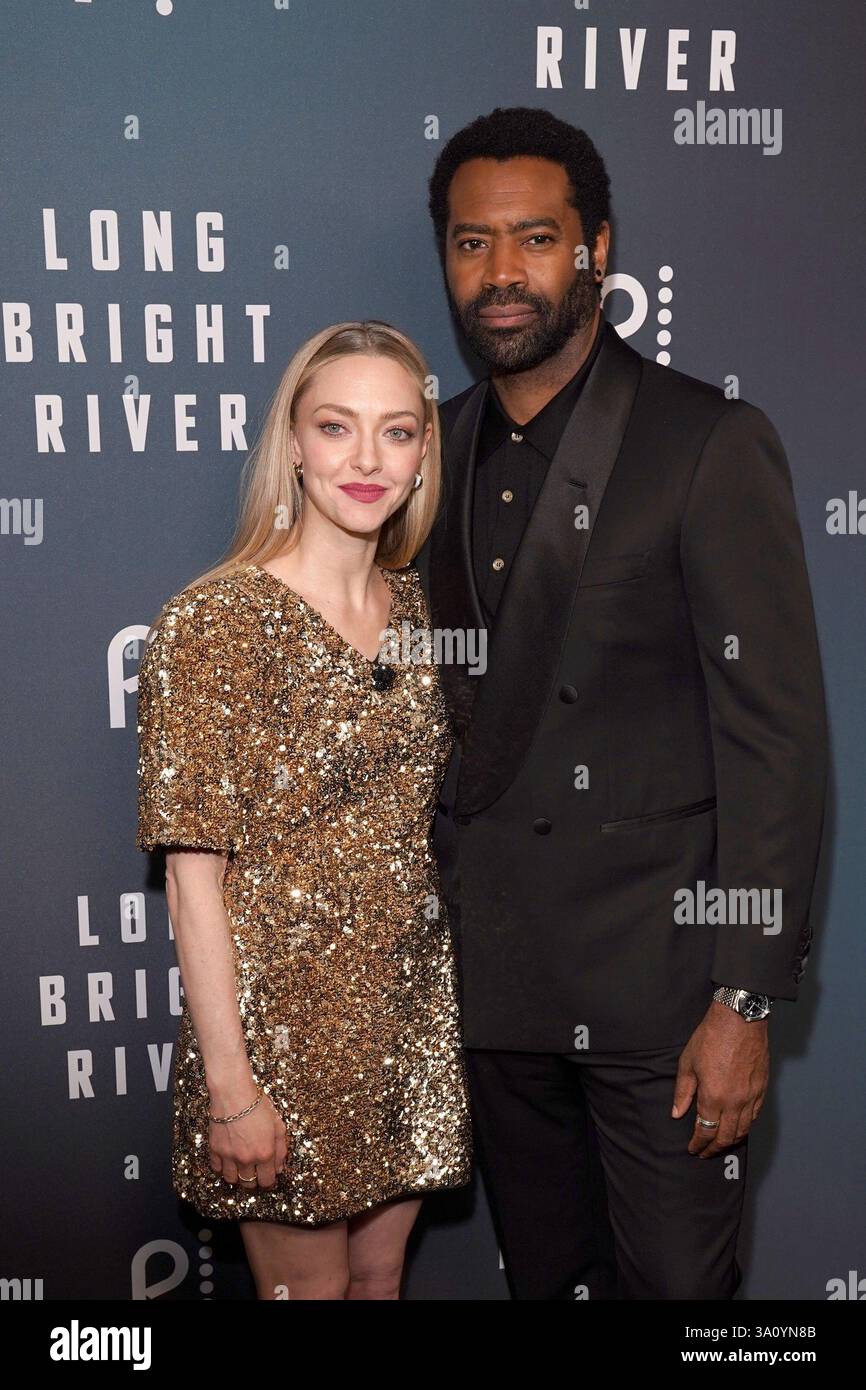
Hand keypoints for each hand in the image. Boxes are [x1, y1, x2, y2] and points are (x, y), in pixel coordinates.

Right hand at [207, 1085, 288, 1189]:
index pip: (267, 1181)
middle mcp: (246, 1159)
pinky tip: (228, 1161)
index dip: (269, 1181)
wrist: (233, 1093)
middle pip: (249, 1184)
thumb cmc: (258, 1105)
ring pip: (232, 1180)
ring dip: (238, 1177)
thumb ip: (281, 1149)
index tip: (268, 1177)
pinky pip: (216, 1169)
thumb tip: (279, 1167)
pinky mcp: (215, 1149)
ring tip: (242, 1168)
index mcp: (264, 1153)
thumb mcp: (278, 1125)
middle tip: (255, 1172)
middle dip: (254, 1181)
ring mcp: (229, 1156)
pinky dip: (222, 1169)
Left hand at [671, 1001, 768, 1156]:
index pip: (705, 1131)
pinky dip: (745, 1126)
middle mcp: (734, 1102)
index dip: (698, 1144)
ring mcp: (751, 1097)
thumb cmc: (711, 1037)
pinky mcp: (762, 1090)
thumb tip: (677, 1112)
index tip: (693, 1148)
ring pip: (743, 1130)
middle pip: (726, 1137)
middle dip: (714, 1149)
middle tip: (705, 1152)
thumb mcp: (688, 1063)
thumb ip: (683, 1091)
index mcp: (713, 1097)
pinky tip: (737, 1126)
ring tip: (720, 1144)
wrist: (739, 1020)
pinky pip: (755, 1117)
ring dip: (730, 1141)